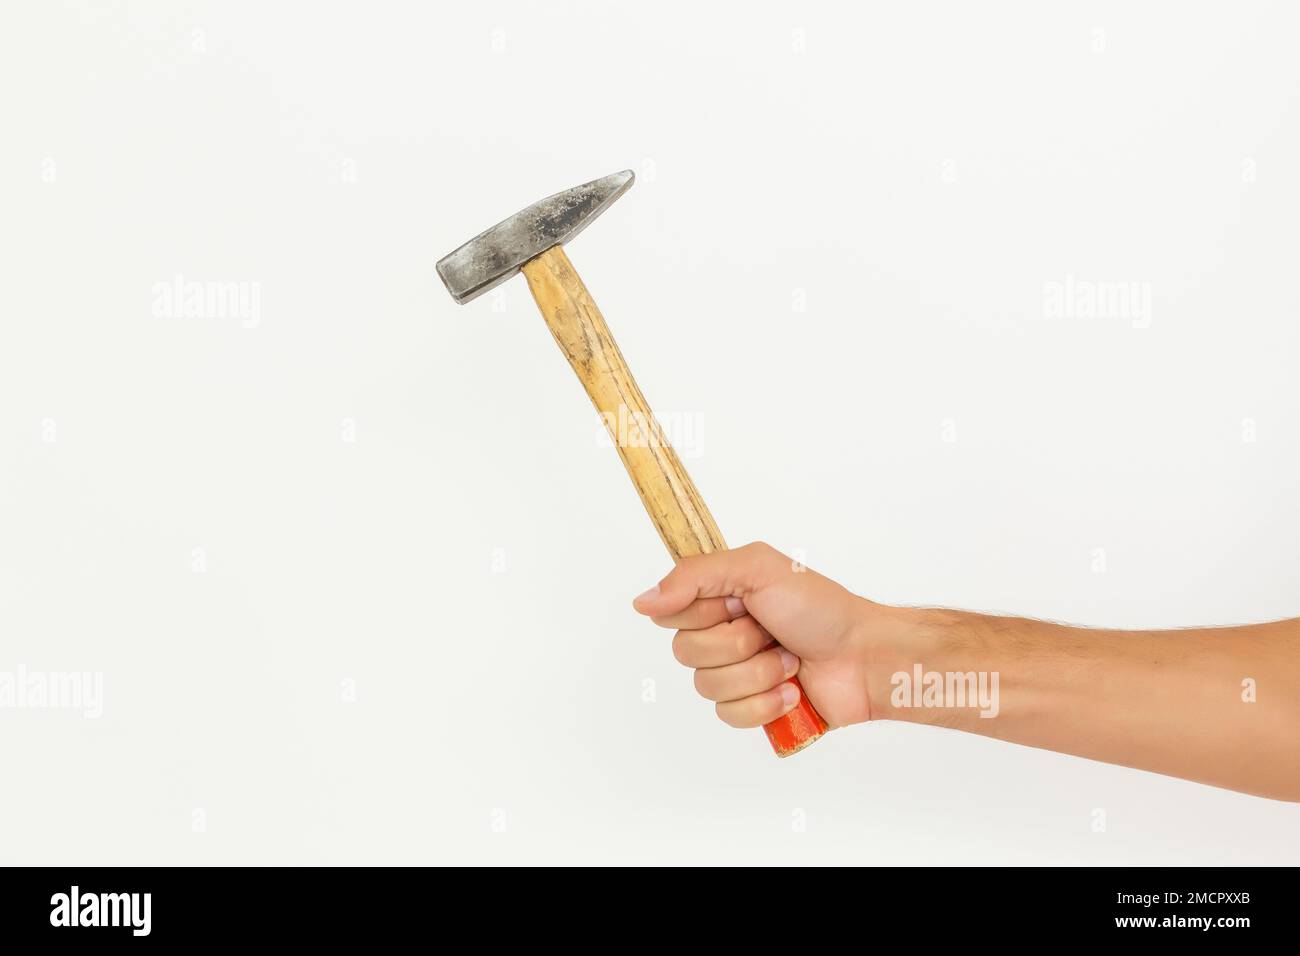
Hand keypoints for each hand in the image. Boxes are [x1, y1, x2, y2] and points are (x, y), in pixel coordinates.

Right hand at [632, 542, 886, 729]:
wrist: (865, 658)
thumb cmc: (821, 608)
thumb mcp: (758, 569)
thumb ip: (695, 575)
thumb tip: (643, 602)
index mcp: (719, 597)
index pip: (671, 611)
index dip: (703, 613)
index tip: (737, 604)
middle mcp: (722, 634)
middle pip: (686, 653)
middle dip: (737, 644)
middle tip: (771, 632)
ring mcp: (736, 674)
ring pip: (707, 687)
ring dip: (757, 674)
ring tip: (789, 661)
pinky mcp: (752, 709)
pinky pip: (729, 716)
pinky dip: (766, 703)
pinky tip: (792, 691)